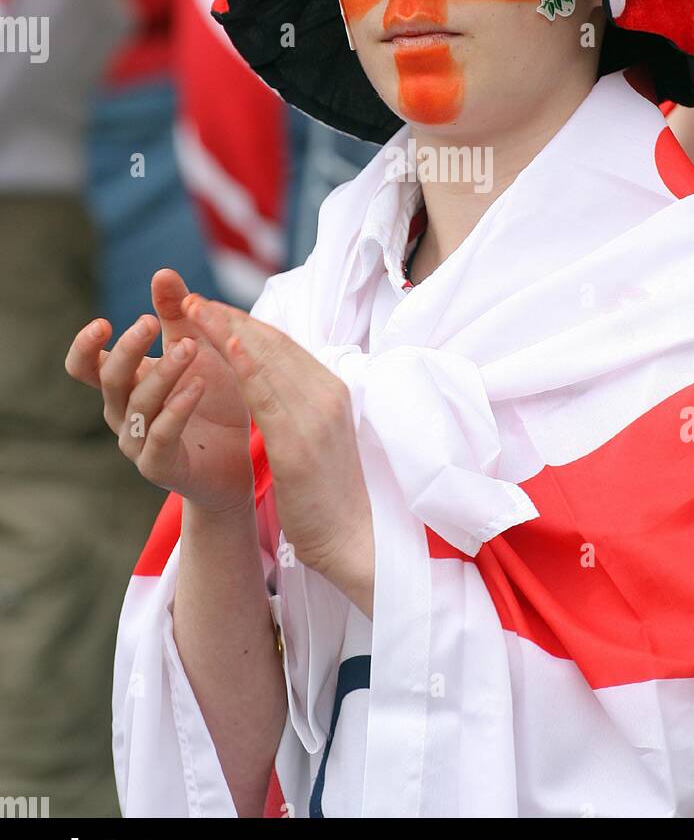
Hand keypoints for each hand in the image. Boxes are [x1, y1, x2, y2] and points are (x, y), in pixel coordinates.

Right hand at [65, 268, 252, 511]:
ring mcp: (138, 442)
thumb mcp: (199, 349)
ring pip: (138, 404)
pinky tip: (197, 385)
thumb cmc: (212, 402)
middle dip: (128, 348)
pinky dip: (178, 408)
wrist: (237, 459)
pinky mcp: (160, 466)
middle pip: (110, 379)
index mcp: (124, 384)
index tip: (103, 323)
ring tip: (190, 348)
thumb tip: (162, 273)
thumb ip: (178, 314)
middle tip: (150, 321)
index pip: (84, 367)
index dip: (84, 347)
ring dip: (163, 373)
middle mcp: (123, 413)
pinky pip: (161, 436)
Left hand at [182, 293, 373, 605]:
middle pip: (272, 344)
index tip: (212, 309)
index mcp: (332, 390)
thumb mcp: (319, 437)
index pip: (283, 345)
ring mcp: (315, 416)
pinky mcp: (299, 442)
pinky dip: (247, 365)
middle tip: (192, 299)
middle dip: (229, 317)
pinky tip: (225, 345)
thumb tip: (273, 382)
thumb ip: (300, 404)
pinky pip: (268, 395)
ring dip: (227, 330)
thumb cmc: (332, 493)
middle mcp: (327, 394)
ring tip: (193, 310)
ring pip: (266, 360)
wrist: (355, 540)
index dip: (245, 323)